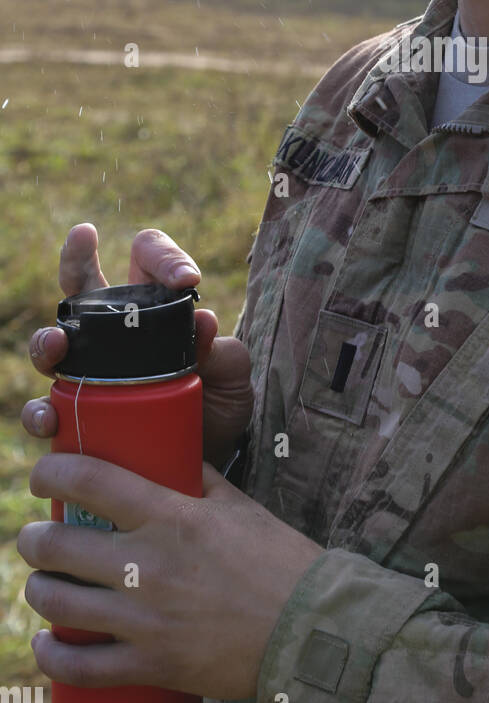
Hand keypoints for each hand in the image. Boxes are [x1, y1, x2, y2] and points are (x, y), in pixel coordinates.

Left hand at [18, 454, 323, 699]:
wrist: (310, 628)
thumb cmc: (280, 561)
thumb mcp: (238, 506)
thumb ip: (198, 481)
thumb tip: (171, 458)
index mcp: (172, 516)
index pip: (90, 481)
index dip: (52, 473)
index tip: (44, 475)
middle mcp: (149, 565)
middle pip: (57, 545)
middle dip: (34, 539)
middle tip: (36, 537)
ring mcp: (145, 618)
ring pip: (57, 602)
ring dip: (39, 589)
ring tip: (44, 582)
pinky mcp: (150, 662)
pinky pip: (78, 664)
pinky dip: (52, 653)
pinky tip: (49, 641)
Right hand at [20, 223, 253, 469]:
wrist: (206, 463)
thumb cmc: (218, 409)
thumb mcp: (233, 379)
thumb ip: (226, 353)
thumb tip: (205, 322)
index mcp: (155, 308)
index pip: (147, 260)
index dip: (162, 256)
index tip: (187, 279)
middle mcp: (113, 333)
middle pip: (82, 283)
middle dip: (75, 258)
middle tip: (82, 240)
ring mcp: (89, 372)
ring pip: (54, 342)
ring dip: (48, 339)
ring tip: (57, 345)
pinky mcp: (76, 416)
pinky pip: (45, 410)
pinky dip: (41, 412)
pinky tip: (52, 418)